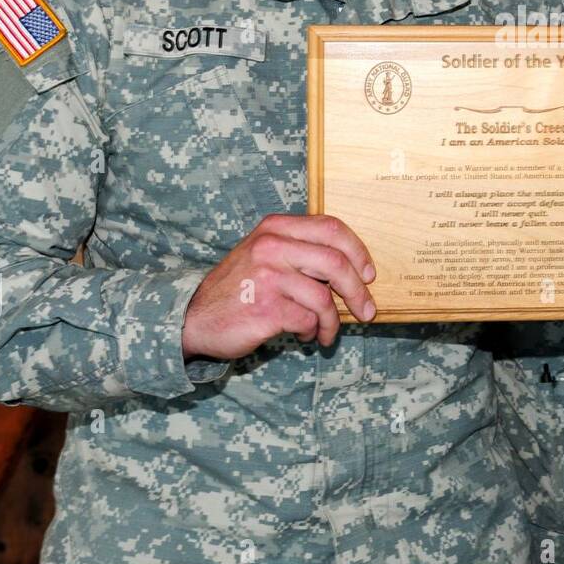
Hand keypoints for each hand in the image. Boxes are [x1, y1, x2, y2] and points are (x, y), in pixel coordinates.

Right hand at [182, 214, 376, 360]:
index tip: (369, 274)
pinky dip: (315, 331)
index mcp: (276, 227)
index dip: (358, 251)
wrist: (194, 317)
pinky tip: (307, 336)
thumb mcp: (265, 254)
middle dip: (358, 291)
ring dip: (334, 321)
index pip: (332, 228)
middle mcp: (272, 246)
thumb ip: (302, 251)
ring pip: (324, 297)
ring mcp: (268, 276)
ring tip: (328, 333)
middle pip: (335, 261)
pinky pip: (308, 320)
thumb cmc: (239, 287)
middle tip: (367, 310)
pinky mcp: (266, 307)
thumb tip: (354, 269)